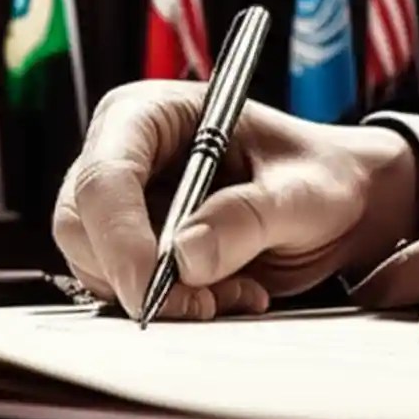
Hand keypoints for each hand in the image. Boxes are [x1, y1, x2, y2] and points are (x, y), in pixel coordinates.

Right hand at [52, 80, 418, 320]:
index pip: (105, 174)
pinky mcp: (135, 248)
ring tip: (232, 289)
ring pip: (96, 265)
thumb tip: (187, 256)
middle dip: (136, 275)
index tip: (150, 286)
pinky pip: (125, 289)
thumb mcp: (302, 192)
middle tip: (200, 303)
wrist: (338, 205)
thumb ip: (248, 218)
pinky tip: (224, 292)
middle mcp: (125, 155)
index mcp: (152, 114)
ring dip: (162, 295)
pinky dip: (173, 305)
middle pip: (81, 224)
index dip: (118, 236)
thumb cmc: (319, 177)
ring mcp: (125, 205)